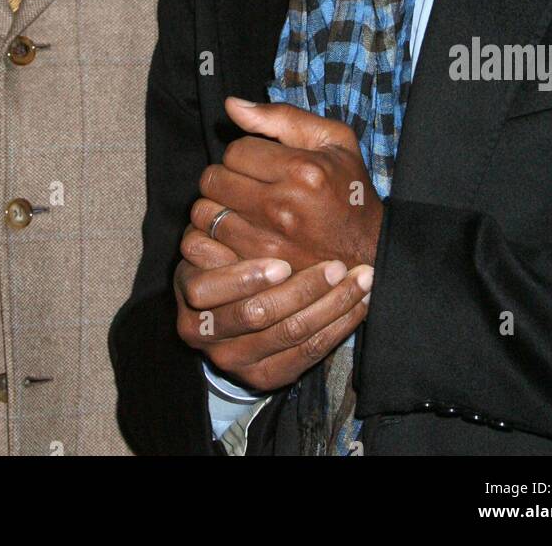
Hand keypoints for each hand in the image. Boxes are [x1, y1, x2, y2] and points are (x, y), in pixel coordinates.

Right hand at [174, 224, 372, 391]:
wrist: (245, 303)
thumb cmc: (239, 250)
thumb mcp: (223, 231)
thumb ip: (231, 211)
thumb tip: (247, 176)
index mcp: (190, 288)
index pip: (209, 289)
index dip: (246, 276)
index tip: (284, 263)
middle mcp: (202, 329)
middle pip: (254, 314)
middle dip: (301, 289)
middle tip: (336, 266)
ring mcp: (231, 357)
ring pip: (288, 333)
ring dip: (331, 304)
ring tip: (360, 278)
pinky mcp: (262, 376)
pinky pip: (307, 353)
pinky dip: (339, 326)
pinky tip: (360, 303)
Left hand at [192, 98, 383, 273]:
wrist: (371, 249)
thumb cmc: (351, 189)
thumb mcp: (333, 139)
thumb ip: (281, 116)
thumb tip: (231, 104)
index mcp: (301, 170)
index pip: (235, 151)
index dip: (243, 152)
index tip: (258, 161)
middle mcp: (281, 206)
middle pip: (214, 180)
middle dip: (225, 176)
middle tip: (244, 181)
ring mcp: (268, 241)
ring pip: (206, 213)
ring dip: (218, 205)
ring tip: (239, 204)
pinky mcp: (260, 268)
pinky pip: (212, 244)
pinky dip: (217, 234)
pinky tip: (238, 228)